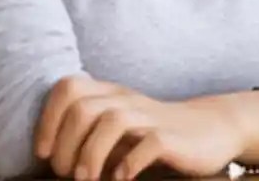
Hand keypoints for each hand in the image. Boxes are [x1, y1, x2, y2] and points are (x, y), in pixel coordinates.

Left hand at [35, 75, 245, 179]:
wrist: (214, 128)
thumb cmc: (156, 133)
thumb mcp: (120, 127)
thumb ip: (89, 133)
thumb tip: (50, 159)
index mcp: (111, 95)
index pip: (68, 88)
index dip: (47, 119)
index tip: (44, 152)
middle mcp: (128, 101)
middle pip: (83, 108)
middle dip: (66, 145)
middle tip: (68, 174)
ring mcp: (152, 117)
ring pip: (112, 120)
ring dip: (91, 154)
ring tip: (88, 179)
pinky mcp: (174, 137)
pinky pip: (149, 143)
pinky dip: (129, 163)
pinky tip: (122, 178)